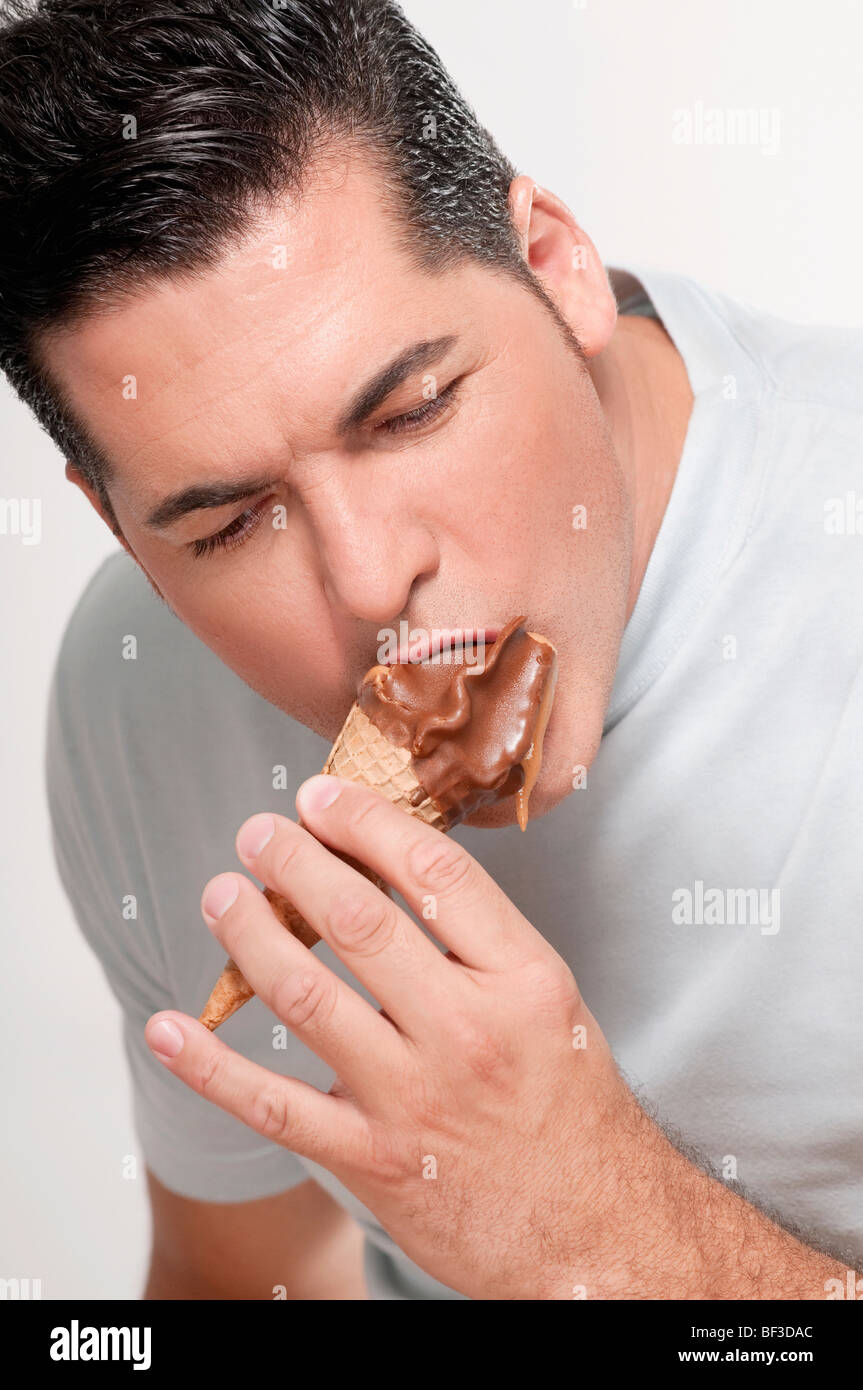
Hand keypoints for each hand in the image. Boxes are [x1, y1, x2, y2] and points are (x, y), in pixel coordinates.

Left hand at [146, 774, 631, 1298]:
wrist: (594, 1231)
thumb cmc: (568, 1103)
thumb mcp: (550, 1000)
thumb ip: (481, 939)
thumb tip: (389, 865)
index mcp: (522, 979)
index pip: (436, 873)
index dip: (367, 823)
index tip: (322, 797)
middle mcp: (468, 1031)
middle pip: (361, 922)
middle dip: (294, 863)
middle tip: (257, 833)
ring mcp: (414, 1098)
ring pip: (306, 995)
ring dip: (249, 934)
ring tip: (222, 894)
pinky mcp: (372, 1159)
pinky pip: (272, 1104)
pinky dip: (210, 1065)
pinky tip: (167, 1028)